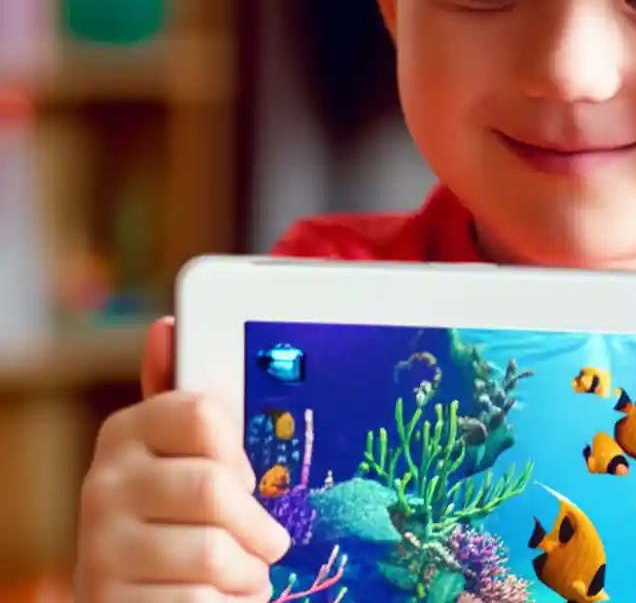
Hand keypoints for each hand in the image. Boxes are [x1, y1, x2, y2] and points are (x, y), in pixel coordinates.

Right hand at [75, 318, 290, 601]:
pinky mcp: (111, 598)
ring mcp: (102, 545)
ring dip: (247, 571)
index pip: (204, 415)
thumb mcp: (180, 459)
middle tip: (265, 539)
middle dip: (257, 525)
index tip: (244, 477)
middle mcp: (103, 484)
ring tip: (241, 571)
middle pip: (217, 488)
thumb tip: (165, 327)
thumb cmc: (176, 518)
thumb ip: (185, 405)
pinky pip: (201, 600)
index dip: (241, 452)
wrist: (130, 596)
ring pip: (214, 552)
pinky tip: (217, 598)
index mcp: (127, 432)